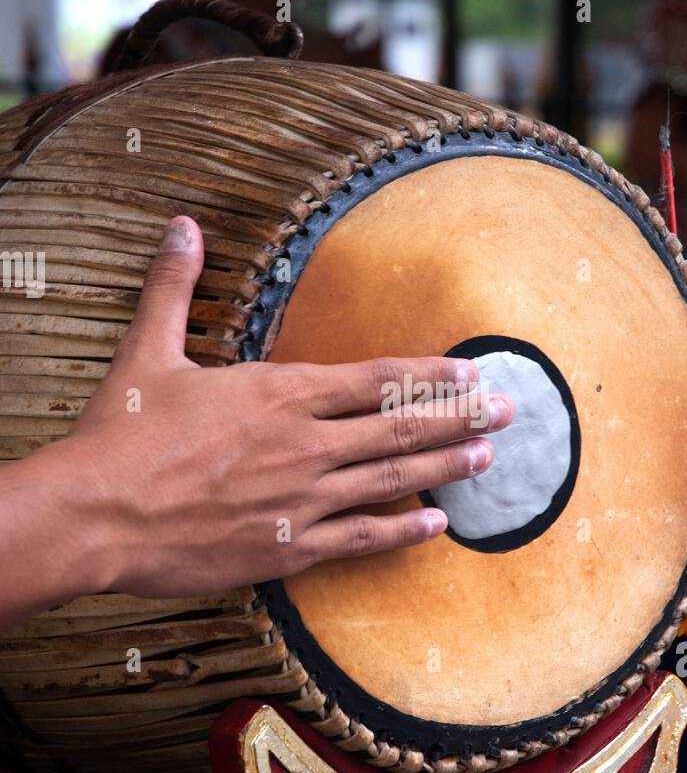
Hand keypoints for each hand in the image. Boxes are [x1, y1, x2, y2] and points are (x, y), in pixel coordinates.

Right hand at [53, 215, 512, 600]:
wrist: (92, 516)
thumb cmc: (118, 434)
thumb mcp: (146, 351)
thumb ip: (175, 286)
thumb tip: (182, 224)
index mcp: (278, 393)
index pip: (375, 380)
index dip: (430, 376)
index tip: (472, 372)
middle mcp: (302, 445)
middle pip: (399, 428)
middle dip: (459, 417)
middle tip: (508, 411)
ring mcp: (300, 500)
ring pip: (391, 481)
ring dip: (444, 467)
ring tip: (487, 461)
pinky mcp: (286, 548)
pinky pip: (359, 538)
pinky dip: (401, 530)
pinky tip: (435, 525)